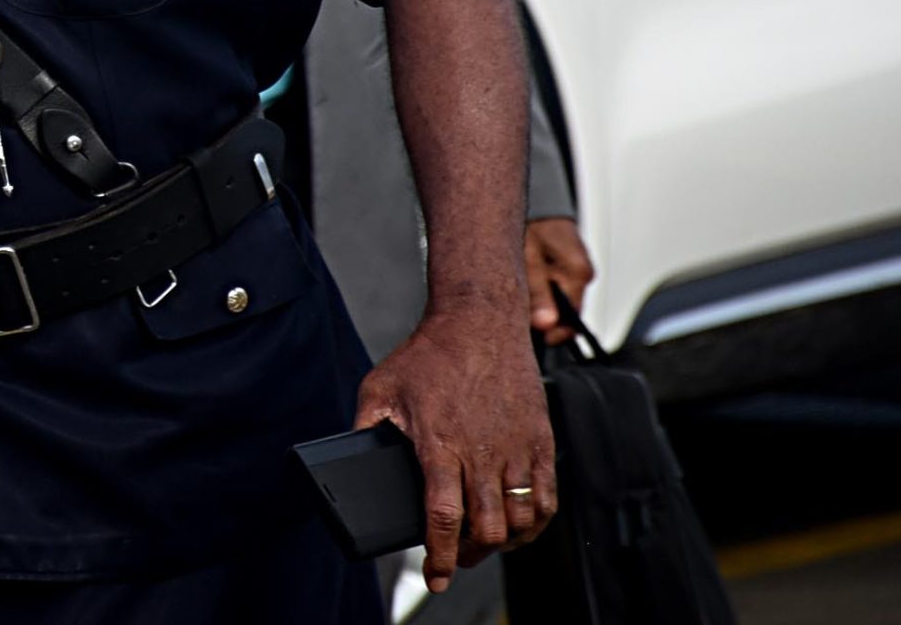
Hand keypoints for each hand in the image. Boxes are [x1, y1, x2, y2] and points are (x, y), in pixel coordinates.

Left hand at [356, 297, 556, 593]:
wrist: (478, 322)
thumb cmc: (429, 354)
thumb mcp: (379, 388)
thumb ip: (365, 427)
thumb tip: (353, 458)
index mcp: (440, 444)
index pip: (443, 518)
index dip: (441, 556)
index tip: (436, 577)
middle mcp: (482, 453)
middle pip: (485, 529)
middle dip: (470, 556)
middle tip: (458, 558)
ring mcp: (515, 449)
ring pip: (519, 521)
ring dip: (502, 543)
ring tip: (485, 543)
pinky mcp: (540, 443)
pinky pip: (547, 500)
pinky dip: (536, 524)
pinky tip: (520, 527)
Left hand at [525, 217, 595, 341]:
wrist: (532, 196)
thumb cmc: (528, 220)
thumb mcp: (526, 256)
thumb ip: (536, 291)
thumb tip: (546, 325)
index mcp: (578, 271)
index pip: (572, 318)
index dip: (551, 331)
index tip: (532, 335)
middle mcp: (582, 272)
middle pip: (564, 311)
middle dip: (541, 317)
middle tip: (515, 309)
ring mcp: (576, 269)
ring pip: (558, 300)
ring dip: (538, 302)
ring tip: (516, 287)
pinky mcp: (566, 265)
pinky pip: (555, 287)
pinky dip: (539, 290)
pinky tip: (522, 280)